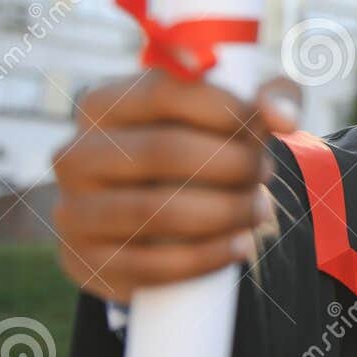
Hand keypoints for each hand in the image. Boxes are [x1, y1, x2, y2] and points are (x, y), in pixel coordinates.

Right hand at [50, 69, 301, 302]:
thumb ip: (269, 97)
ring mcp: (74, 210)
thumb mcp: (233, 116)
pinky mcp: (86, 262)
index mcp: (103, 104)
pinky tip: (238, 247)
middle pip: (165, 151)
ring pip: (158, 211)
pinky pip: (152, 264)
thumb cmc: (200, 154)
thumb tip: (282, 115)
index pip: (164, 92)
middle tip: (264, 174)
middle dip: (232, 164)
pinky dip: (207, 257)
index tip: (266, 129)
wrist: (156, 224)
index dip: (226, 109)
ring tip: (259, 210)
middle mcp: (76, 154)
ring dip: (225, 212)